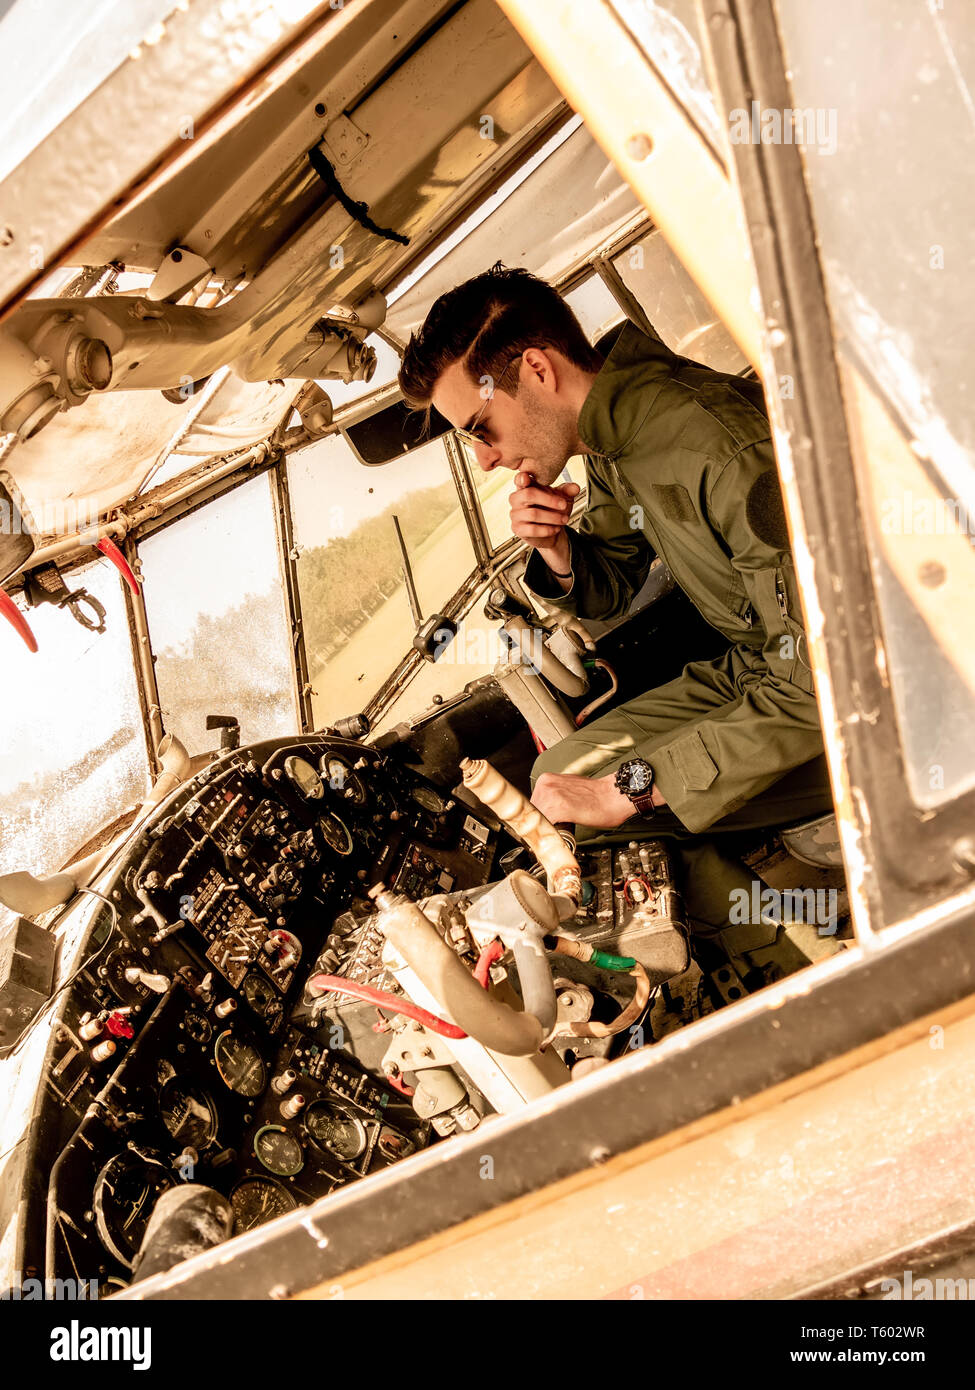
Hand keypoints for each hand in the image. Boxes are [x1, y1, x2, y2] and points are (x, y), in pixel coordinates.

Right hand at [510, 474, 580, 571]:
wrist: (552, 531)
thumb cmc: (553, 510)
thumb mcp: (562, 498)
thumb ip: (567, 491)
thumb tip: (575, 488)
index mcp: (525, 487)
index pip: (520, 479)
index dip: (521, 477)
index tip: (527, 477)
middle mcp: (517, 499)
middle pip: (528, 494)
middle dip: (549, 500)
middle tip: (564, 505)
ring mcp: (515, 514)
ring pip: (533, 514)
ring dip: (552, 517)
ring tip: (564, 519)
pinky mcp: (518, 529)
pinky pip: (532, 529)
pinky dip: (547, 529)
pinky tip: (556, 528)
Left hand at [531, 771, 664, 828]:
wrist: (615, 796)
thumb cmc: (597, 796)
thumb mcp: (568, 790)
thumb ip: (554, 799)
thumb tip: (546, 814)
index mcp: (546, 780)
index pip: (532, 805)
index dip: (537, 819)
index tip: (540, 828)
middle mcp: (545, 785)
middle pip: (531, 813)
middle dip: (540, 825)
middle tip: (551, 834)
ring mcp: (550, 796)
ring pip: (536, 821)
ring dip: (544, 831)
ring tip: (558, 835)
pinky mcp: (557, 809)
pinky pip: (545, 827)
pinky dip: (550, 835)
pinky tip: (559, 837)